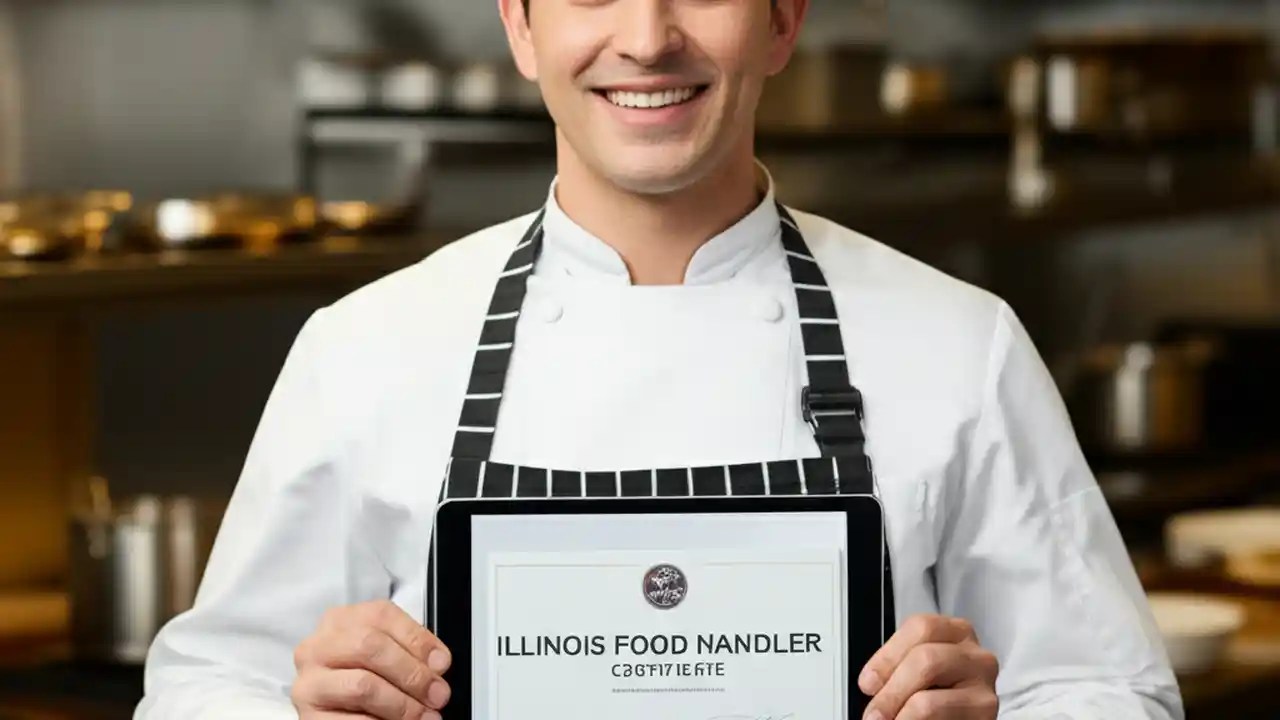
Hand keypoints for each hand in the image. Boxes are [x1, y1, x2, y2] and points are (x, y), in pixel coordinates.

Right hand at [292, 600, 451, 719]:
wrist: (336, 708)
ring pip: (363, 686)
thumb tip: (437, 664)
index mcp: (340, 621)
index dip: (417, 640)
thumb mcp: (385, 651)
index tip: (441, 664)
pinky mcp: (309, 716)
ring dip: (402, 705)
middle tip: (437, 695)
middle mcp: (318, 647)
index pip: (381, 617)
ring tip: (423, 716)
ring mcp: (310, 682)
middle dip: (412, 674)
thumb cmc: (363, 674)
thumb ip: (409, 649)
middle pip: (370, 647)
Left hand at [858, 614, 997, 719]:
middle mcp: (977, 656)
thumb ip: (898, 668)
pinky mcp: (985, 716)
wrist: (957, 719)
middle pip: (925, 659)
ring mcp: (984, 688)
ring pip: (929, 699)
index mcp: (956, 632)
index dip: (888, 655)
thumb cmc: (938, 694)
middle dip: (892, 691)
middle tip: (874, 714)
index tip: (868, 683)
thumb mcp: (918, 671)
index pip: (921, 627)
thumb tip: (871, 683)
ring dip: (901, 714)